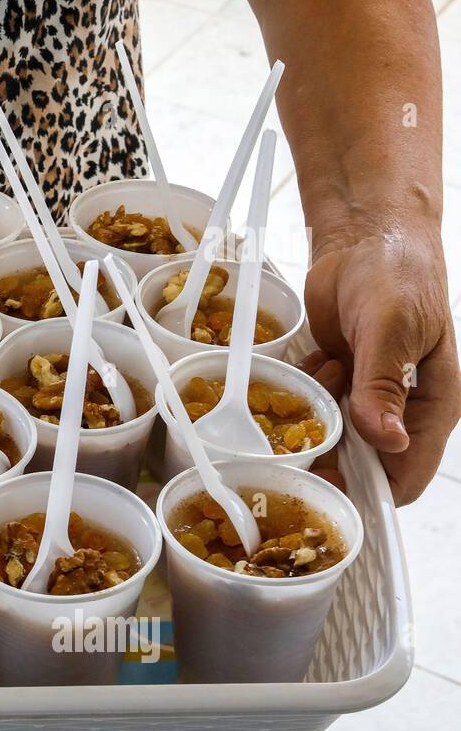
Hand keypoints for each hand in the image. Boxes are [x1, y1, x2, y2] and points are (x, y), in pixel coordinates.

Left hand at [303, 222, 459, 503]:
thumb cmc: (396, 276)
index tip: (328, 491)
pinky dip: (305, 390)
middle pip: (361, 464)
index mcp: (432, 406)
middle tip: (299, 438)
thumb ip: (383, 386)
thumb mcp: (391, 329)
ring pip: (332, 435)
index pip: (406, 474)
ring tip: (324, 374)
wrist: (366, 239)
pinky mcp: (337, 378)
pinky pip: (312, 404)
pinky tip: (314, 361)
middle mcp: (399, 408)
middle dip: (329, 456)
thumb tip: (390, 441)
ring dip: (316, 416)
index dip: (369, 491)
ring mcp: (366, 394)